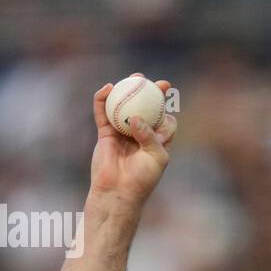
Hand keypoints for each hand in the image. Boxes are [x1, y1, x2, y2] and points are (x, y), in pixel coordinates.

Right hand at [88, 76, 177, 206]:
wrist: (118, 191)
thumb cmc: (142, 178)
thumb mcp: (156, 157)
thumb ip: (150, 136)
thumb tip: (136, 117)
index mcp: (157, 142)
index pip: (165, 121)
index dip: (167, 109)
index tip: (168, 96)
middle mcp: (140, 135)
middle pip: (146, 109)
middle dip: (150, 94)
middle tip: (154, 82)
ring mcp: (122, 133)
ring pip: (124, 107)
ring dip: (128, 91)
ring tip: (134, 78)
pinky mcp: (105, 133)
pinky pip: (103, 113)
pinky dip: (103, 100)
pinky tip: (108, 88)